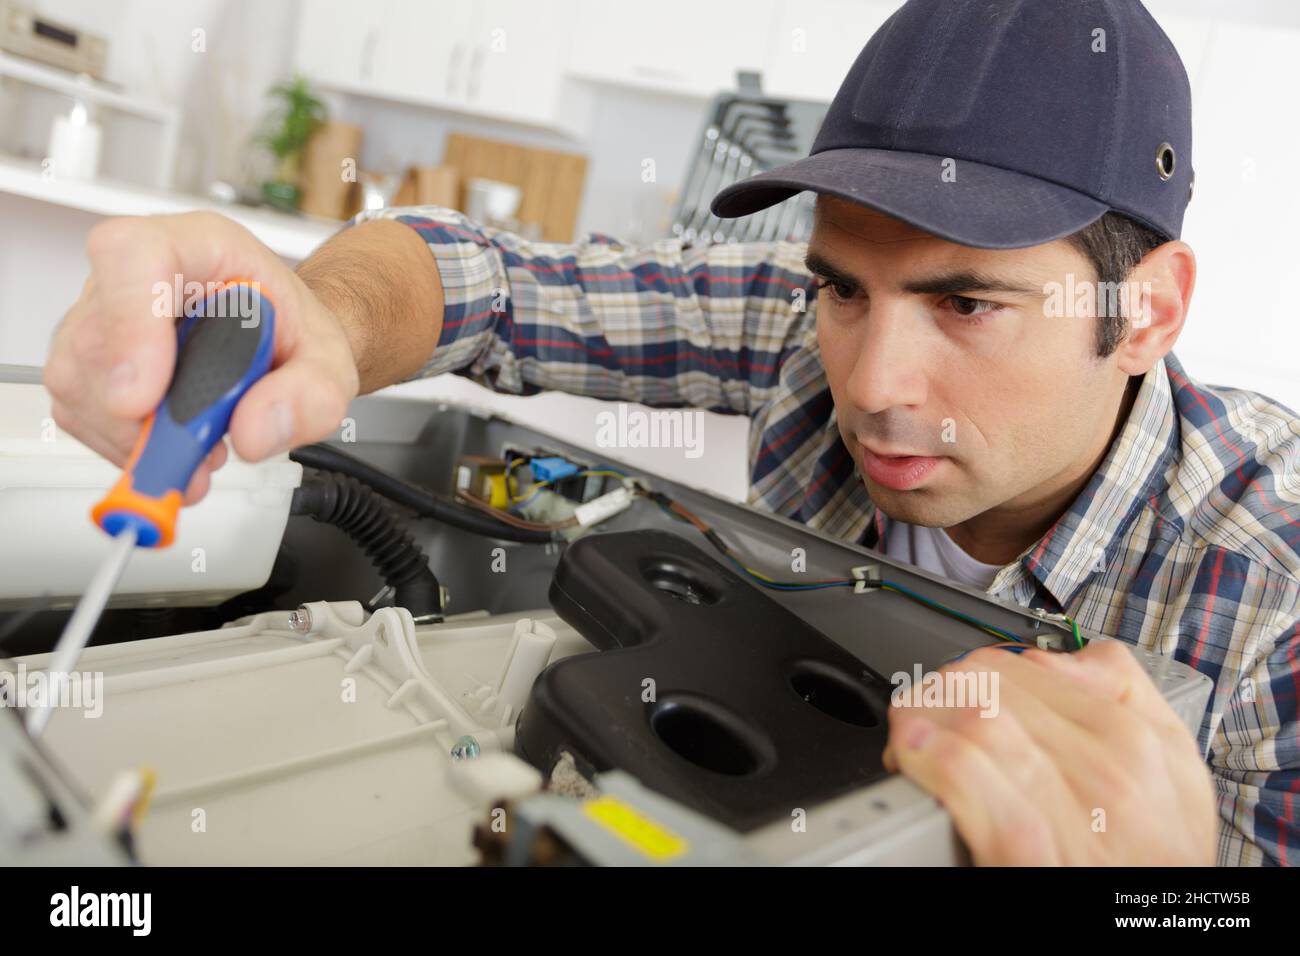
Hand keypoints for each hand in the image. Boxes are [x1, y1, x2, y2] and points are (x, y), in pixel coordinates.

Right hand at [45, 212, 359, 503]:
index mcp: (201, 246)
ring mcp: (102, 315)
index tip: (144, 397)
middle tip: (201, 446)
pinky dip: (125, 444)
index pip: (134, 255)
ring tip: (201, 444)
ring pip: (80, 381)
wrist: (282, 343)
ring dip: (137, 435)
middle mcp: (139, 273)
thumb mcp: (330, 364)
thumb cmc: (293, 334)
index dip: (129, 325)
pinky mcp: (86, 362)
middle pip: (96, 337)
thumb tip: (253, 431)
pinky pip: (79, 411)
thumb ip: (309, 395)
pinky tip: (171, 441)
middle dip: (145, 413)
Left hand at [882, 639, 1217, 864]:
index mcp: (1138, 741)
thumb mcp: (1176, 781)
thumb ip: (1130, 701)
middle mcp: (1107, 768)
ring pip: (975, 716)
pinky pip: (960, 770)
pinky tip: (912, 757)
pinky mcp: (1023, 847)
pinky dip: (923, 754)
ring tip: (910, 733)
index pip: (1032, 665)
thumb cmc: (1153, 865)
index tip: (961, 689)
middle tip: (924, 712)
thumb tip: (1067, 661)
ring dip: (925, 716)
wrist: (1147, 930)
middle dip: (943, 690)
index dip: (979, 669)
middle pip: (994, 685)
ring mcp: (1067, 808)